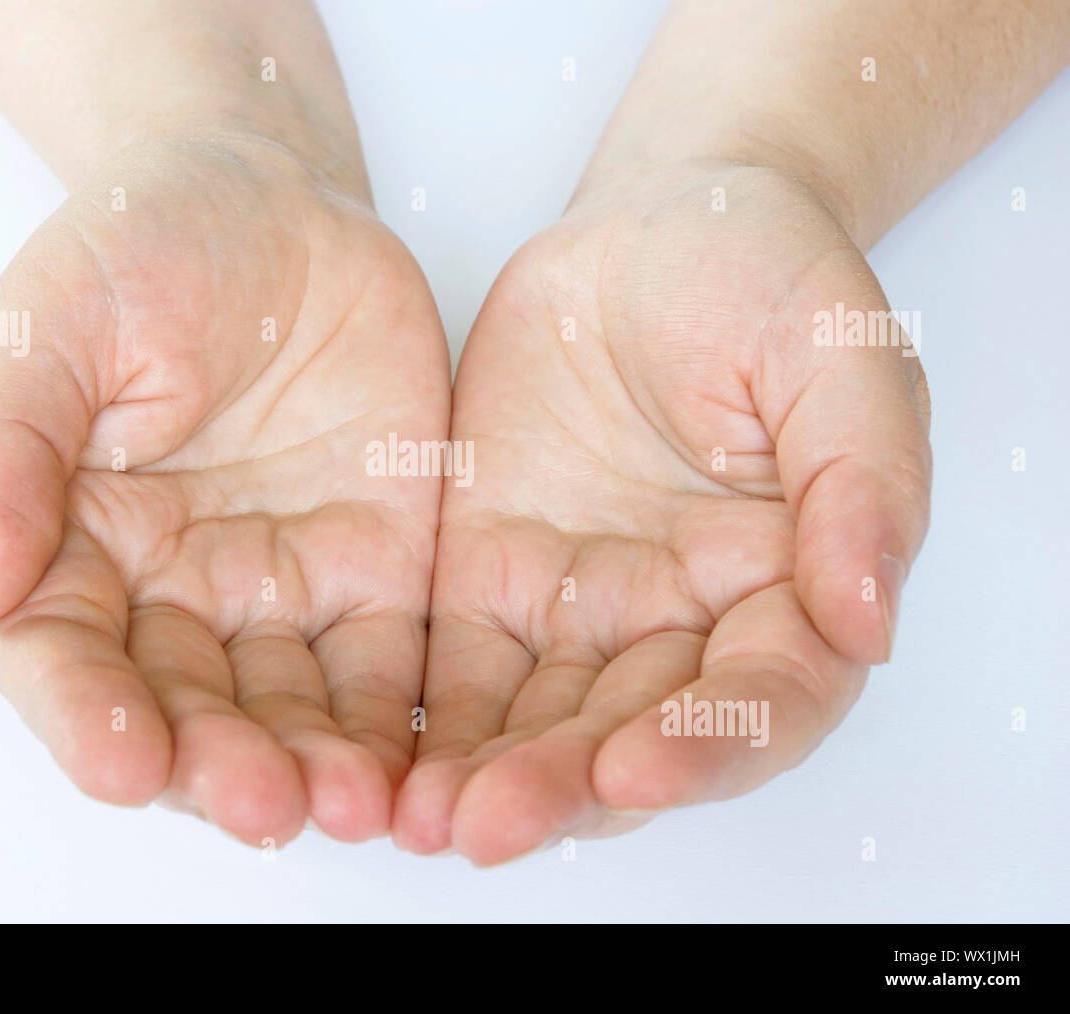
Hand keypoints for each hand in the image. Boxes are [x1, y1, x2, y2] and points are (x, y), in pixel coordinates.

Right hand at [0, 134, 448, 845]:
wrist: (275, 200)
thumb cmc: (143, 247)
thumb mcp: (52, 324)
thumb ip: (8, 447)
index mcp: (76, 543)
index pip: (67, 655)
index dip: (87, 715)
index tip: (124, 761)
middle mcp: (175, 589)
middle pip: (188, 705)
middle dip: (220, 764)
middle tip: (260, 806)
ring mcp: (280, 587)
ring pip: (289, 707)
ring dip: (315, 766)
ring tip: (347, 805)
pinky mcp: (377, 570)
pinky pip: (386, 665)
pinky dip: (397, 723)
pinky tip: (416, 766)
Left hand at [394, 162, 930, 863]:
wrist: (650, 230)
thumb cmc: (761, 278)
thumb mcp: (837, 352)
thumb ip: (863, 479)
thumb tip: (867, 620)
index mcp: (786, 584)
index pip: (764, 697)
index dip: (709, 745)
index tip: (636, 772)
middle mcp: (683, 622)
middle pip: (634, 733)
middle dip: (565, 787)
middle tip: (490, 825)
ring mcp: (582, 609)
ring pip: (539, 721)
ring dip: (485, 777)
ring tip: (424, 820)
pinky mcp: (492, 582)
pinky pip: (458, 671)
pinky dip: (425, 723)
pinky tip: (383, 762)